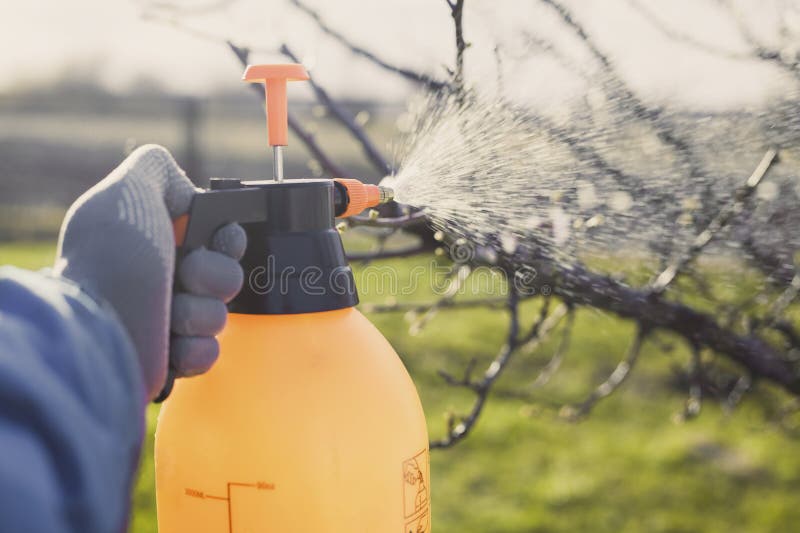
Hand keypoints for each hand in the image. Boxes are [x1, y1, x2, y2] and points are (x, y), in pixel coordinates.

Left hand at [54, 145, 245, 399]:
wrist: (92, 330)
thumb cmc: (110, 261)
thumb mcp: (128, 192)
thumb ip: (156, 170)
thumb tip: (186, 193)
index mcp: (158, 242)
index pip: (219, 237)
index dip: (229, 239)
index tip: (218, 240)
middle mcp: (163, 280)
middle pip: (228, 276)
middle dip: (214, 275)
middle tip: (184, 277)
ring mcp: (166, 323)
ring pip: (219, 317)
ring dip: (199, 314)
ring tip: (166, 315)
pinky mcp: (169, 360)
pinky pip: (208, 353)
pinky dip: (194, 350)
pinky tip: (171, 345)